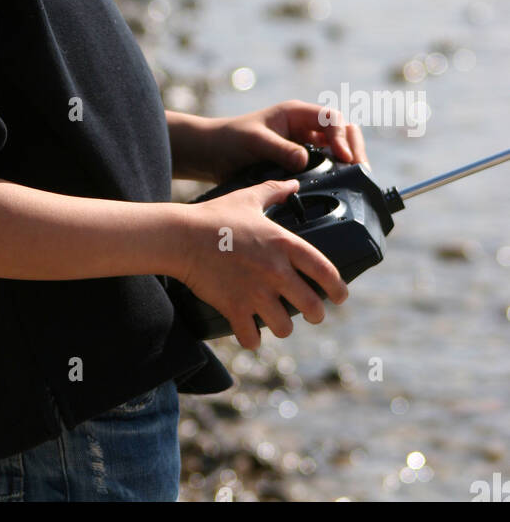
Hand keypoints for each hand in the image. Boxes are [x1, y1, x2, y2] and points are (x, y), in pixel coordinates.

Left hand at [169, 99, 368, 183]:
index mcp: (295, 113)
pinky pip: (324, 165)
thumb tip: (305, 159)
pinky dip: (334, 173)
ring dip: (346, 160)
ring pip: (336, 149)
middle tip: (358, 168)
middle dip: (353, 146)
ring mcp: (303, 145)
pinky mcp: (299, 163)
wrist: (211, 154)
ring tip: (353, 178)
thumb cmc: (230, 139)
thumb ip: (280, 149)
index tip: (343, 156)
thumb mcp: (255, 141)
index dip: (341, 136)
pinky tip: (337, 185)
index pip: (330, 118)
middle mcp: (303, 127)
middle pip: (341, 131)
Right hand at [175, 176, 348, 349]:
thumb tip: (294, 183)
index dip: (338, 288)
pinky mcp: (234, 309)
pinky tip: (251, 332)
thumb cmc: (215, 216)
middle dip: (316, 314)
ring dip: (282, 326)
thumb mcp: (248, 198)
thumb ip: (275, 190)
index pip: (325, 271)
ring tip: (277, 321)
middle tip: (311, 313)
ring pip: (285, 327)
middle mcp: (275, 272)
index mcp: (284, 244)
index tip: (340, 296)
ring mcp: (255, 293)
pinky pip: (252, 338)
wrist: (181, 236)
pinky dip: (252, 338)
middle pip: (312, 307)